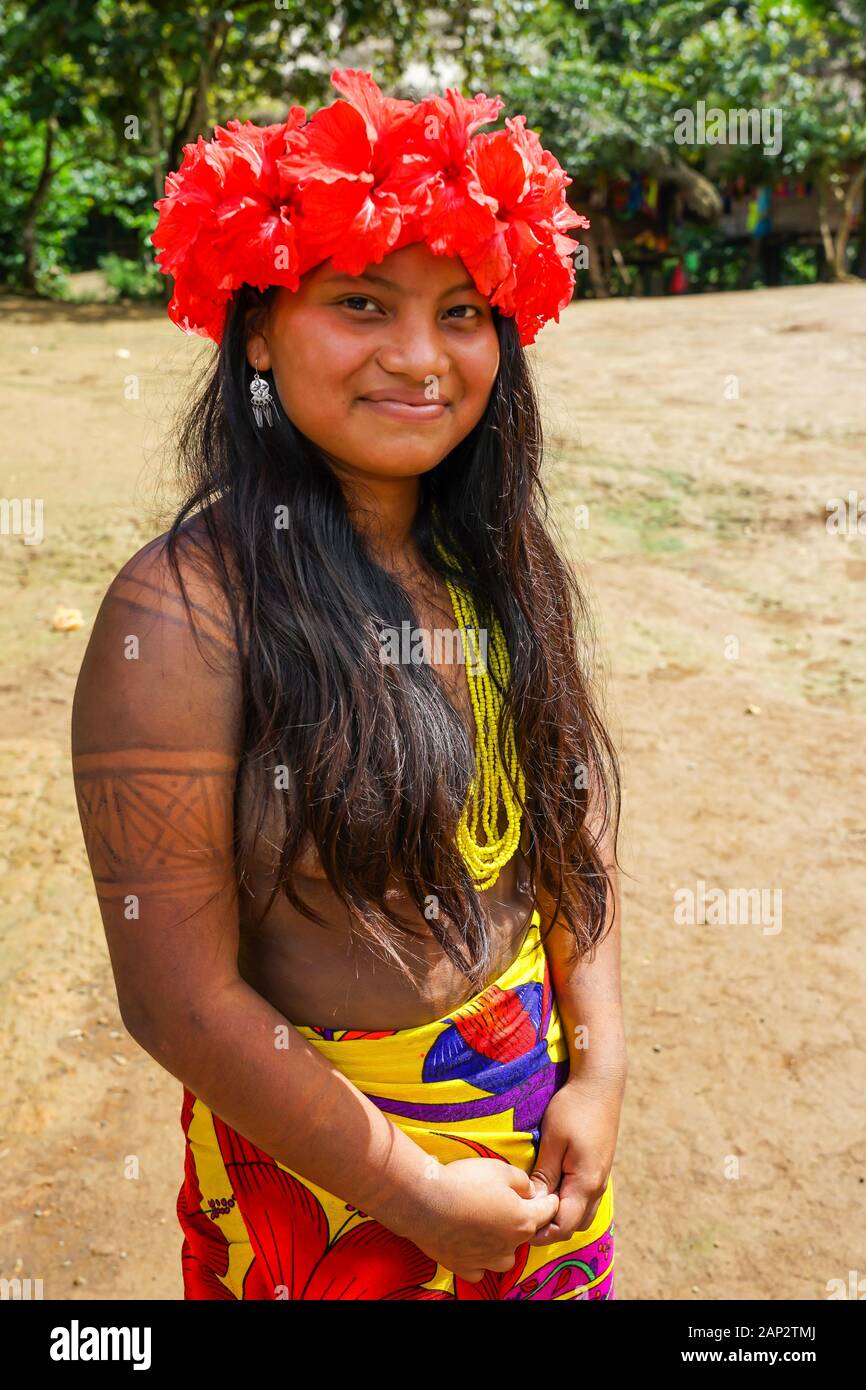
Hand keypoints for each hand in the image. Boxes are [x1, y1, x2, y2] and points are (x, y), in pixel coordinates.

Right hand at [409, 1156, 559, 1282]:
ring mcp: (487, 1260)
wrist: (427, 1202)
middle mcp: (510, 1246)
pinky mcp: (464, 1267)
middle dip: (520, 1220)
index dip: (549, 1201)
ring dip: (503, 1243)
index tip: (548, 1197)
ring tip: (490, 1227)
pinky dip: (479, 1258)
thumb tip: (529, 1190)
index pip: (547, 1212)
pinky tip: (471, 1244)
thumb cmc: (466, 1182)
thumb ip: (522, 1181)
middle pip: (524, 1234)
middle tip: (505, 1203)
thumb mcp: (501, 1169)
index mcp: (523, 1221)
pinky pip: (480, 1268)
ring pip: (505, 1256)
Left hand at [527, 1071, 623, 1244]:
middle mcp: (597, 1187)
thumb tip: (534, 1204)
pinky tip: (550, 1188)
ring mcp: (600, 1178)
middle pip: (574, 1225)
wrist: (599, 1084)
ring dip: (560, 1215)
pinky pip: (584, 1198)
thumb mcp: (553, 1140)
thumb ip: (545, 1175)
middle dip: (550, 1227)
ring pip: (581, 1213)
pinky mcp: (598, 1169)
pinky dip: (568, 1202)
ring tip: (535, 1203)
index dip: (542, 1232)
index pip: (564, 1226)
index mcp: (586, 1183)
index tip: (519, 1226)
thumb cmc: (573, 1108)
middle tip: (524, 1215)